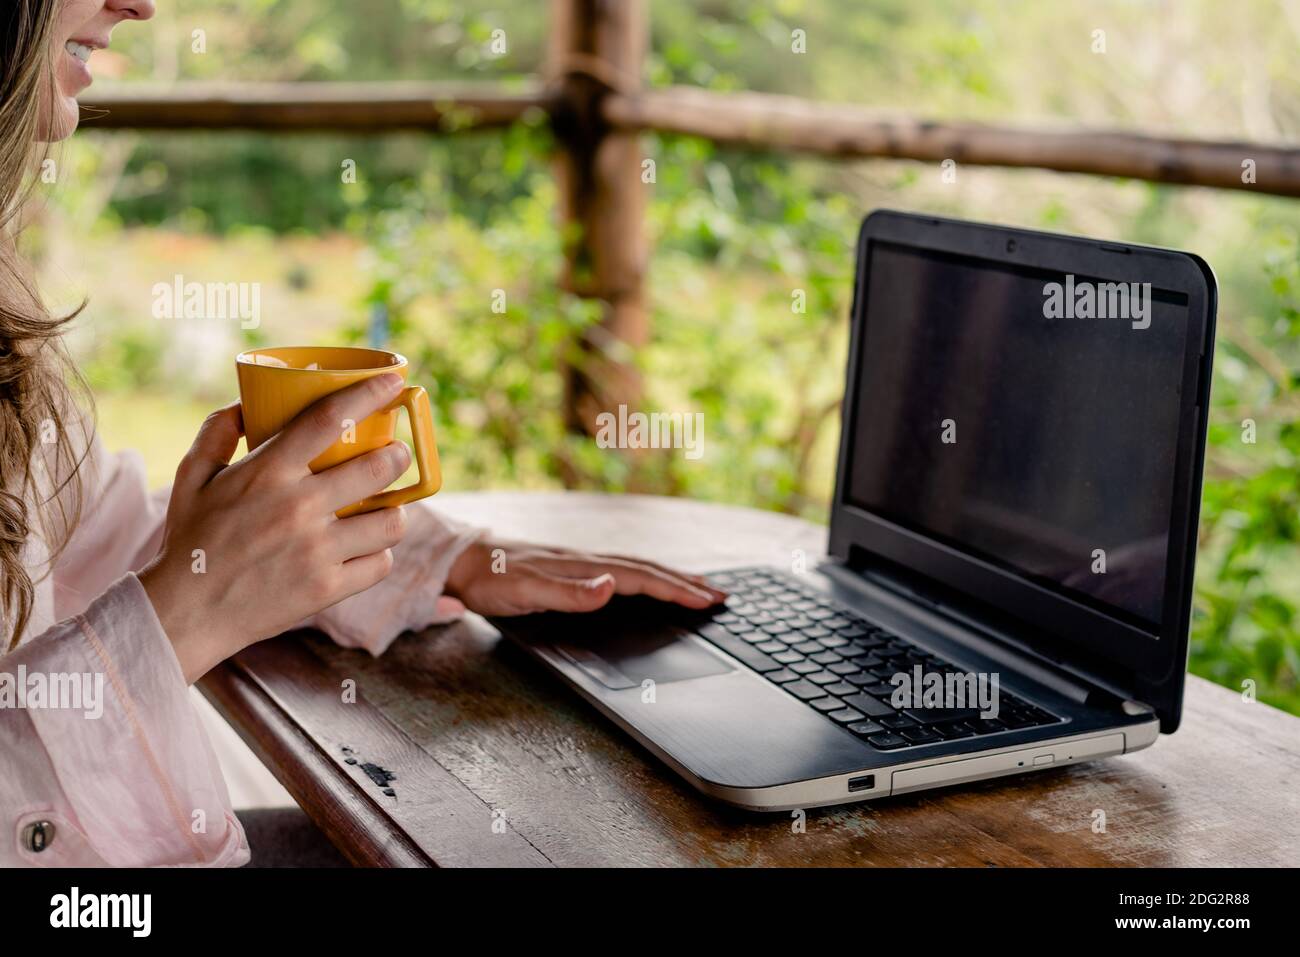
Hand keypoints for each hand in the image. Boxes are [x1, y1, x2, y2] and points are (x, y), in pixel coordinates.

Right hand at [139, 373, 413, 682]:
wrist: (184, 614)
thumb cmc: (190, 541)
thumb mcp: (191, 478)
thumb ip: (215, 433)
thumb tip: (244, 403)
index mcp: (267, 472)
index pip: (330, 419)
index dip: (369, 394)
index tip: (395, 381)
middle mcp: (297, 507)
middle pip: (378, 467)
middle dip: (398, 455)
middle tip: (396, 454)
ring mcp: (316, 551)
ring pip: (390, 521)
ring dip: (394, 511)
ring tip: (385, 508)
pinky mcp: (327, 588)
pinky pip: (380, 563)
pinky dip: (379, 555)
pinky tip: (367, 549)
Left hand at [443, 540, 727, 615]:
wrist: (458, 560)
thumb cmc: (489, 579)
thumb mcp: (524, 592)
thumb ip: (567, 593)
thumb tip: (610, 587)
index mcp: (582, 567)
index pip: (640, 578)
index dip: (676, 589)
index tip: (707, 600)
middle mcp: (586, 561)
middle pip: (647, 570)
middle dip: (685, 583)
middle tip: (720, 596)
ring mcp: (579, 563)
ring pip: (636, 569)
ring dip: (670, 578)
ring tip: (698, 586)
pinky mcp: (570, 568)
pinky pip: (620, 571)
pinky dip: (644, 577)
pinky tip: (646, 583)